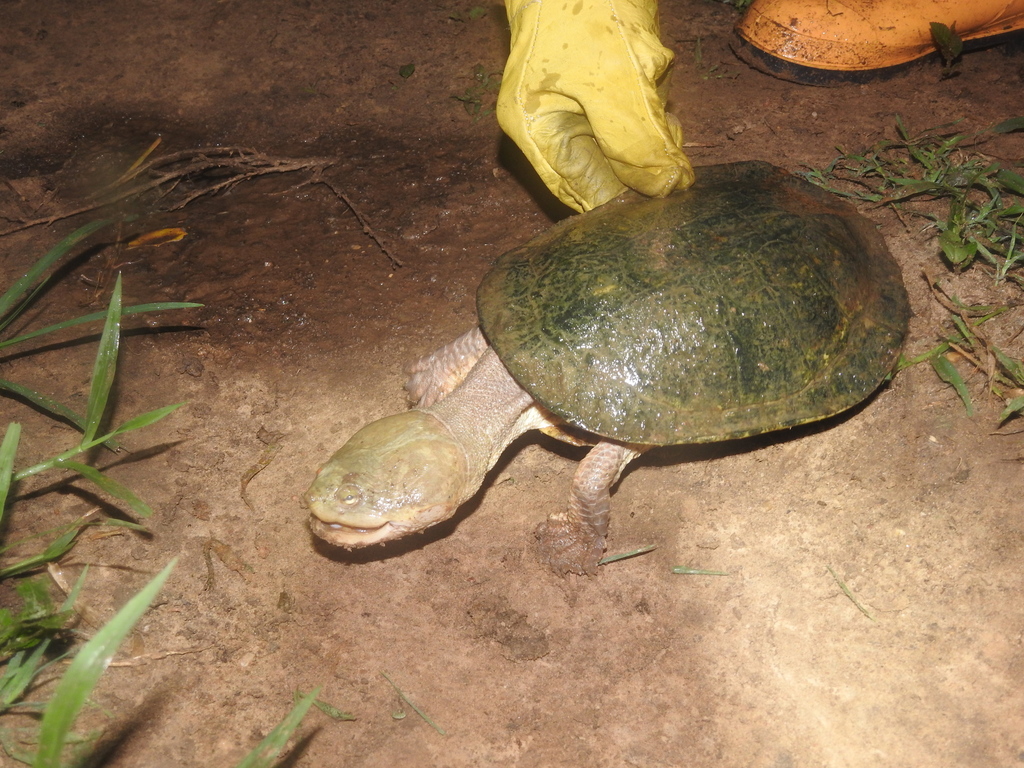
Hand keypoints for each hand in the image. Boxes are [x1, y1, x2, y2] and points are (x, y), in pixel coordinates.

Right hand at [498, 0, 694, 211]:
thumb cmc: (581, 8)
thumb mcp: (613, 84)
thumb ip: (637, 143)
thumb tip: (666, 188)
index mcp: (536, 130)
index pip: (583, 191)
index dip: (624, 197)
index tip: (664, 193)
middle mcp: (556, 121)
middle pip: (612, 166)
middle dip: (643, 151)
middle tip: (666, 131)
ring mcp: (583, 101)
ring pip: (633, 138)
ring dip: (653, 116)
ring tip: (650, 74)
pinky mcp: (611, 80)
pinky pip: (643, 106)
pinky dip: (656, 90)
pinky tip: (652, 60)